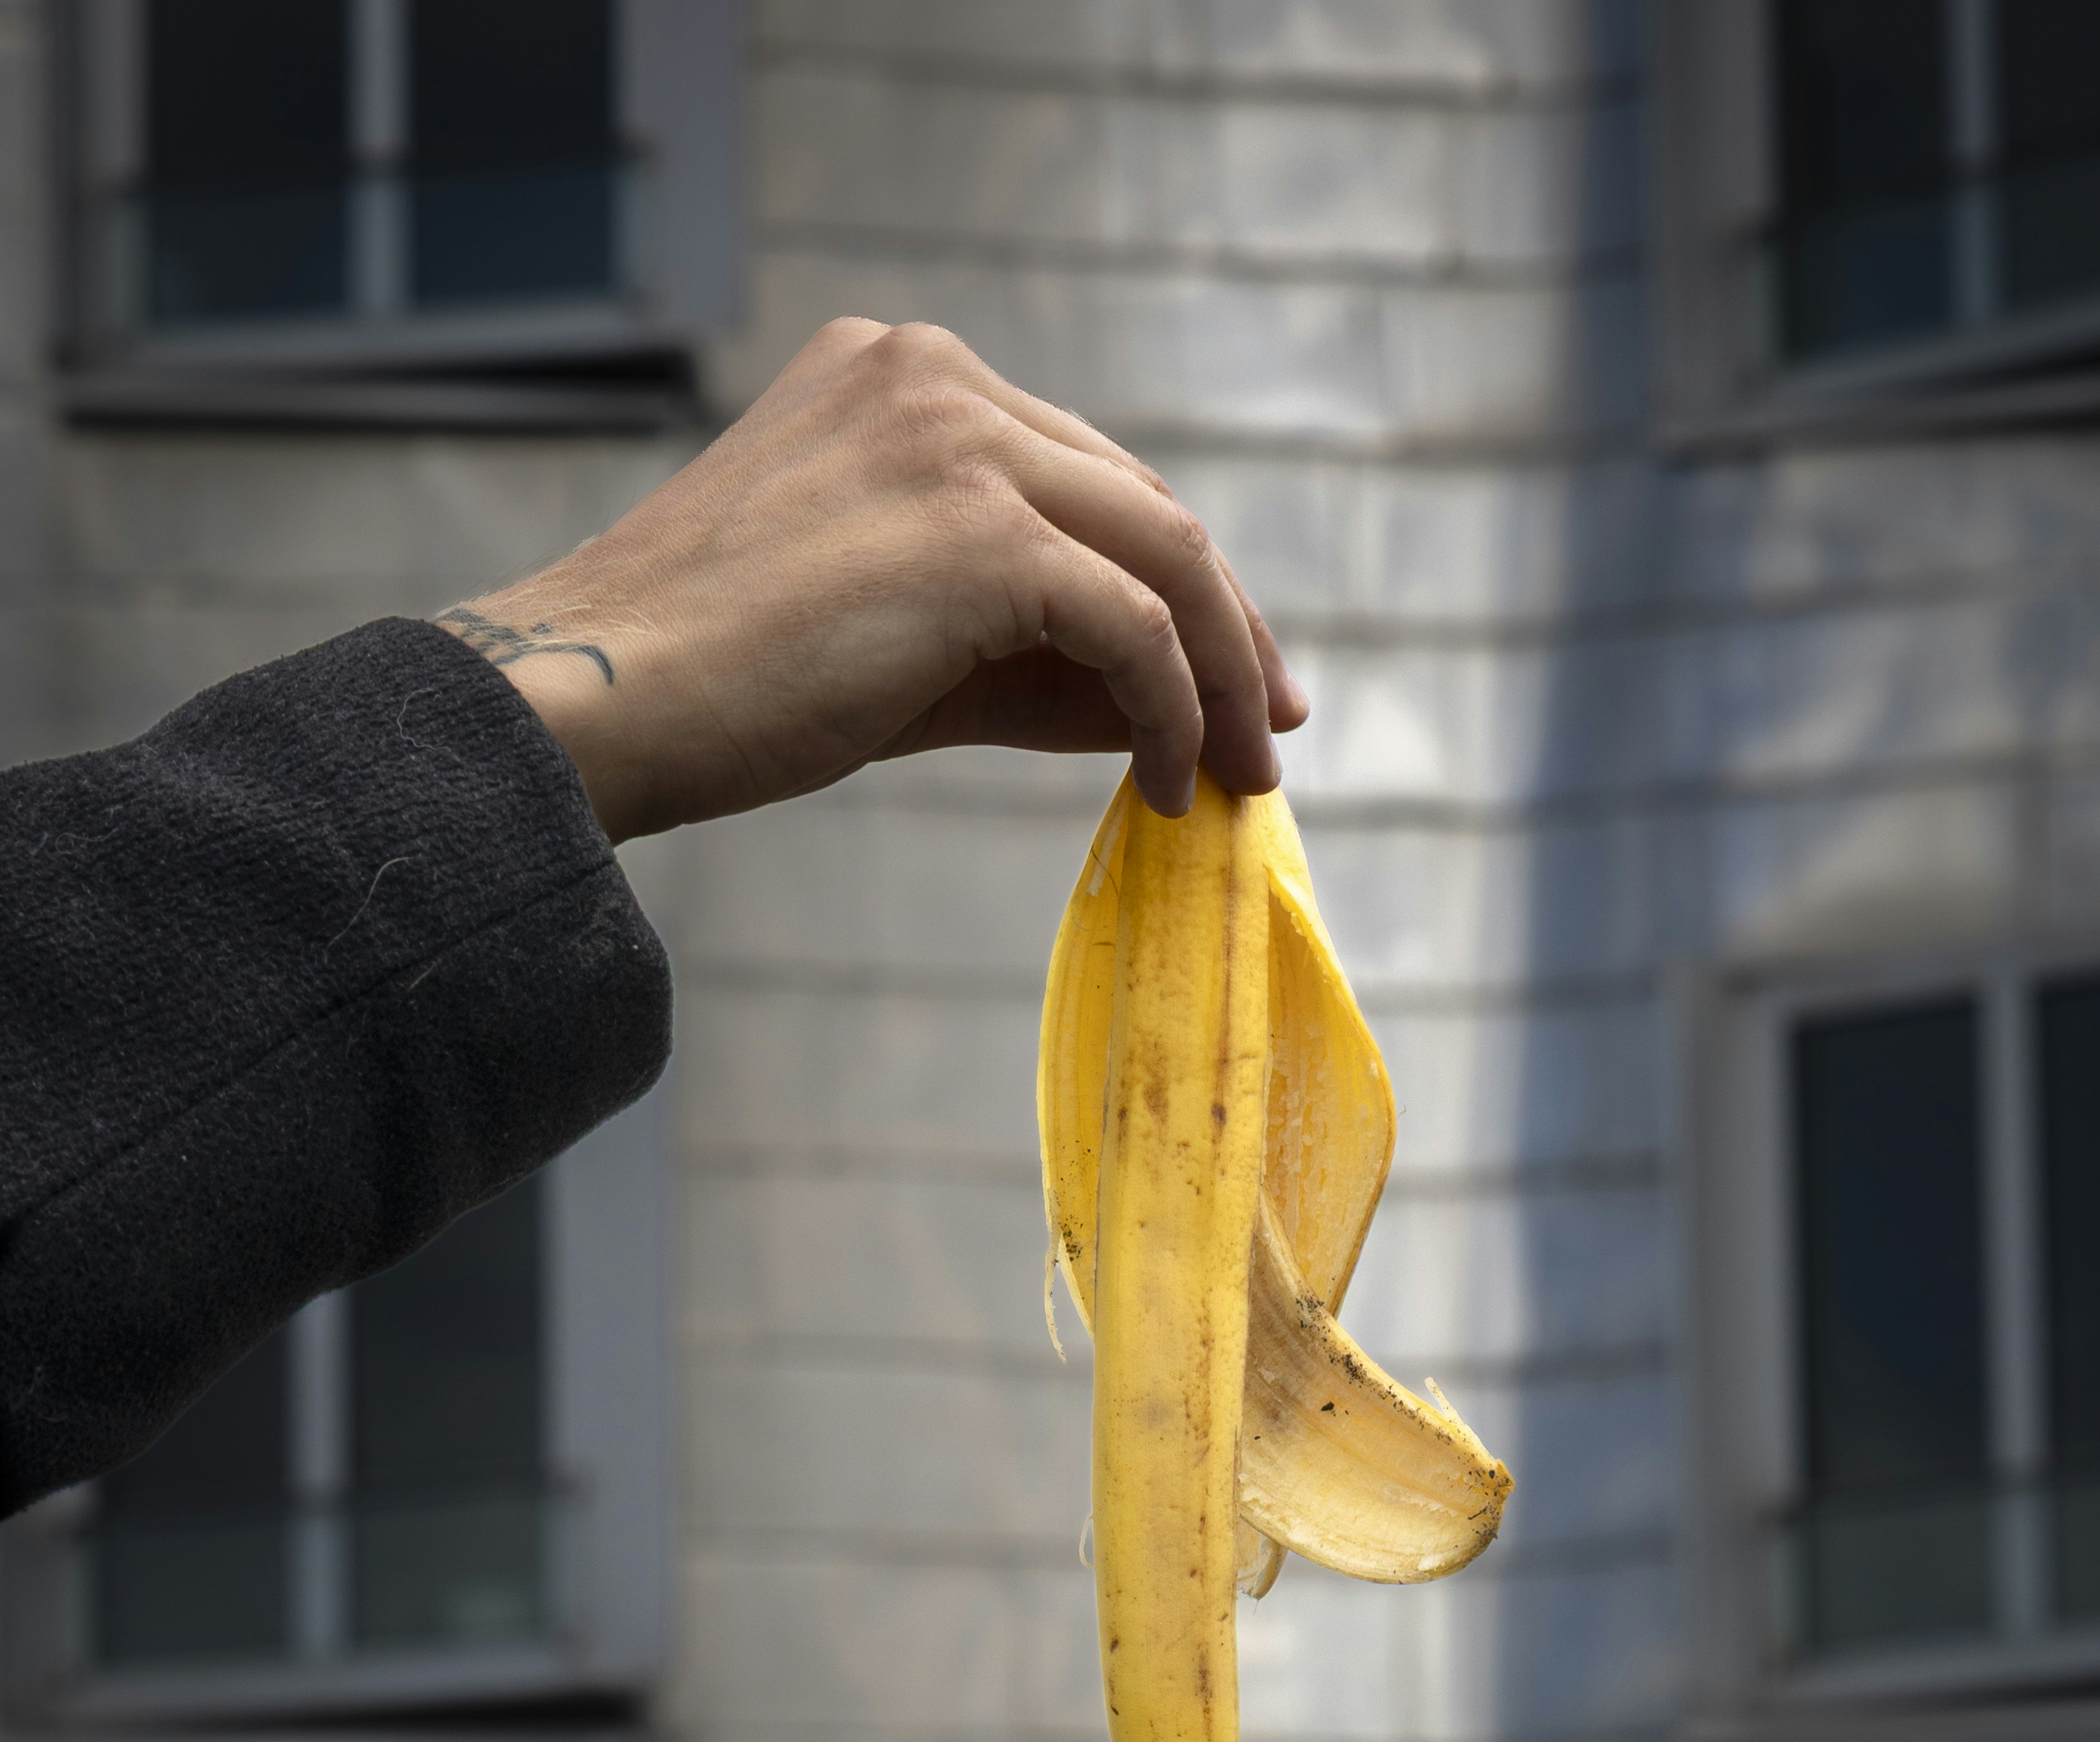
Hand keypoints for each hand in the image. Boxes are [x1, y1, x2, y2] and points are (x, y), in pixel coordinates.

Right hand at [436, 318, 1309, 844]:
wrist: (606, 699)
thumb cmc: (726, 686)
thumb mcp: (901, 643)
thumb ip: (1027, 649)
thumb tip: (1157, 707)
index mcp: (901, 375)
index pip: (1084, 473)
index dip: (1169, 580)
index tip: (1224, 671)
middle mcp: (937, 377)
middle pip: (1142, 502)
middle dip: (1223, 625)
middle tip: (1265, 726)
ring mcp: (961, 439)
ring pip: (1163, 554)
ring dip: (1220, 673)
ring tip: (1237, 771)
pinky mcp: (985, 531)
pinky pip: (1135, 625)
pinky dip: (1169, 707)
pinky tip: (1165, 780)